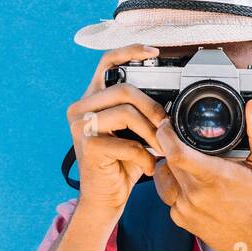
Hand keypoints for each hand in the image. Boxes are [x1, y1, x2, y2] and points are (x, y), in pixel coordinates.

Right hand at [64, 44, 162, 224]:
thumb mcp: (135, 132)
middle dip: (152, 106)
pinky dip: (144, 156)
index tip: (154, 52)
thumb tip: (170, 96)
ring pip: (126, 112)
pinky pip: (127, 142)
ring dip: (151, 132)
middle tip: (166, 125)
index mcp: (92, 99)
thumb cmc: (122, 164)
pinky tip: (147, 167)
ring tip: (159, 148)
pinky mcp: (87, 146)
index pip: (107, 62)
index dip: (130, 51)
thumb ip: (143, 111)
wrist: (105, 198)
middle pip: (123, 88)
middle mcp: (80, 108)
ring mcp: (81, 126)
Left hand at [151, 98, 251, 250]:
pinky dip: (174, 186)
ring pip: (162, 177)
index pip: (175, 152)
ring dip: (169, 167)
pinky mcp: (179, 219)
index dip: (166, 134)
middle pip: (167, 160)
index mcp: (213, 177)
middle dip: (170, 147)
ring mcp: (184, 208)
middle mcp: (194, 194)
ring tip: (188, 163)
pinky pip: (167, 195)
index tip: (167, 124)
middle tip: (182, 140)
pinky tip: (192, 185)